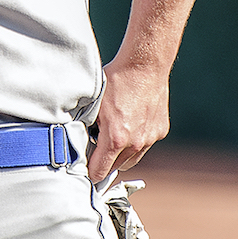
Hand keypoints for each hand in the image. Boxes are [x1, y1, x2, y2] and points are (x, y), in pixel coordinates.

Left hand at [87, 57, 169, 182]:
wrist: (144, 66)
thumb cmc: (116, 81)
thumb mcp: (93, 103)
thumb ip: (87, 126)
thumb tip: (77, 139)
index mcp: (115, 138)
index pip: (99, 171)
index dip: (90, 172)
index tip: (85, 169)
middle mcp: (135, 143)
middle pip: (116, 167)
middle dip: (106, 161)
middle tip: (97, 146)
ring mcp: (150, 138)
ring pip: (132, 158)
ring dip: (122, 152)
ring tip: (114, 132)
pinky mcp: (160, 131)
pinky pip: (145, 144)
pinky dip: (136, 139)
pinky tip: (130, 120)